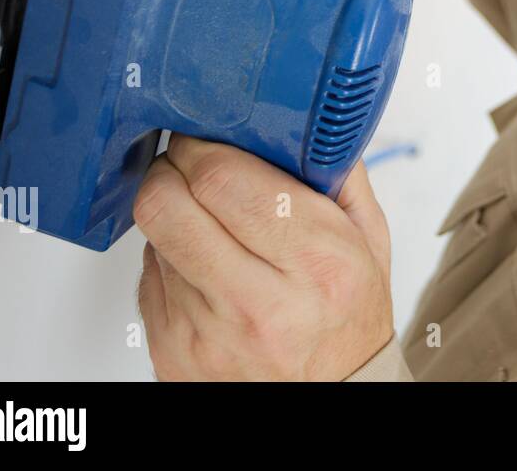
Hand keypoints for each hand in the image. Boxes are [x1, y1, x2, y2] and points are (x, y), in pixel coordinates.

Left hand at [135, 134, 392, 380]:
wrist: (333, 395)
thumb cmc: (350, 319)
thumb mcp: (369, 241)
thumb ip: (340, 174)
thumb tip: (304, 120)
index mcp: (317, 262)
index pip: (223, 178)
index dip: (204, 145)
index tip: (210, 136)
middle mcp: (258, 301)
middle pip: (167, 203)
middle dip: (171, 170)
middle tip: (192, 167)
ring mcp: (206, 332)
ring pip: (152, 236)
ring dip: (174, 216)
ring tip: (211, 225)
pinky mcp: (171, 353)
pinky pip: (147, 277)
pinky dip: (169, 259)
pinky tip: (205, 267)